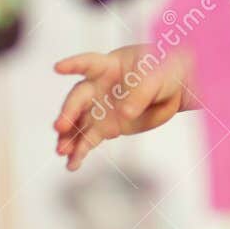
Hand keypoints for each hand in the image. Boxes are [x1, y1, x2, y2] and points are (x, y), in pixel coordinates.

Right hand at [52, 44, 189, 170]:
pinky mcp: (105, 128)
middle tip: (60, 127)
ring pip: (78, 123)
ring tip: (62, 152)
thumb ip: (140, 93)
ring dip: (68, 138)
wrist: (171, 91)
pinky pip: (88, 140)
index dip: (74, 64)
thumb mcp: (158, 77)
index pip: (89, 63)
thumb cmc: (163, 73)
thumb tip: (124, 114)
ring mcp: (99, 109)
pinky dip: (80, 153)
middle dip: (68, 112)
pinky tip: (72, 165)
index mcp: (109, 66)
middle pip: (78, 98)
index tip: (59, 67)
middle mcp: (97, 88)